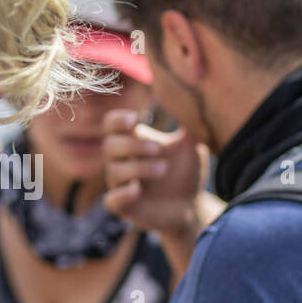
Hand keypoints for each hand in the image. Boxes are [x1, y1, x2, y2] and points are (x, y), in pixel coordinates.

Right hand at [101, 109, 210, 239]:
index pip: (111, 125)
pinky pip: (111, 200)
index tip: (136, 119)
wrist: (192, 206)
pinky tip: (137, 189)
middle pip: (109, 146)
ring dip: (138, 168)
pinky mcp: (125, 207)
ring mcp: (121, 185)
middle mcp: (121, 162)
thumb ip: (189, 124)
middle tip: (159, 150)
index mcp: (133, 142)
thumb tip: (192, 95)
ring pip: (114, 172)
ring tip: (163, 170)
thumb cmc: (187, 172)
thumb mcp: (192, 146)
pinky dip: (122, 194)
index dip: (117, 120)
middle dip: (132, 146)